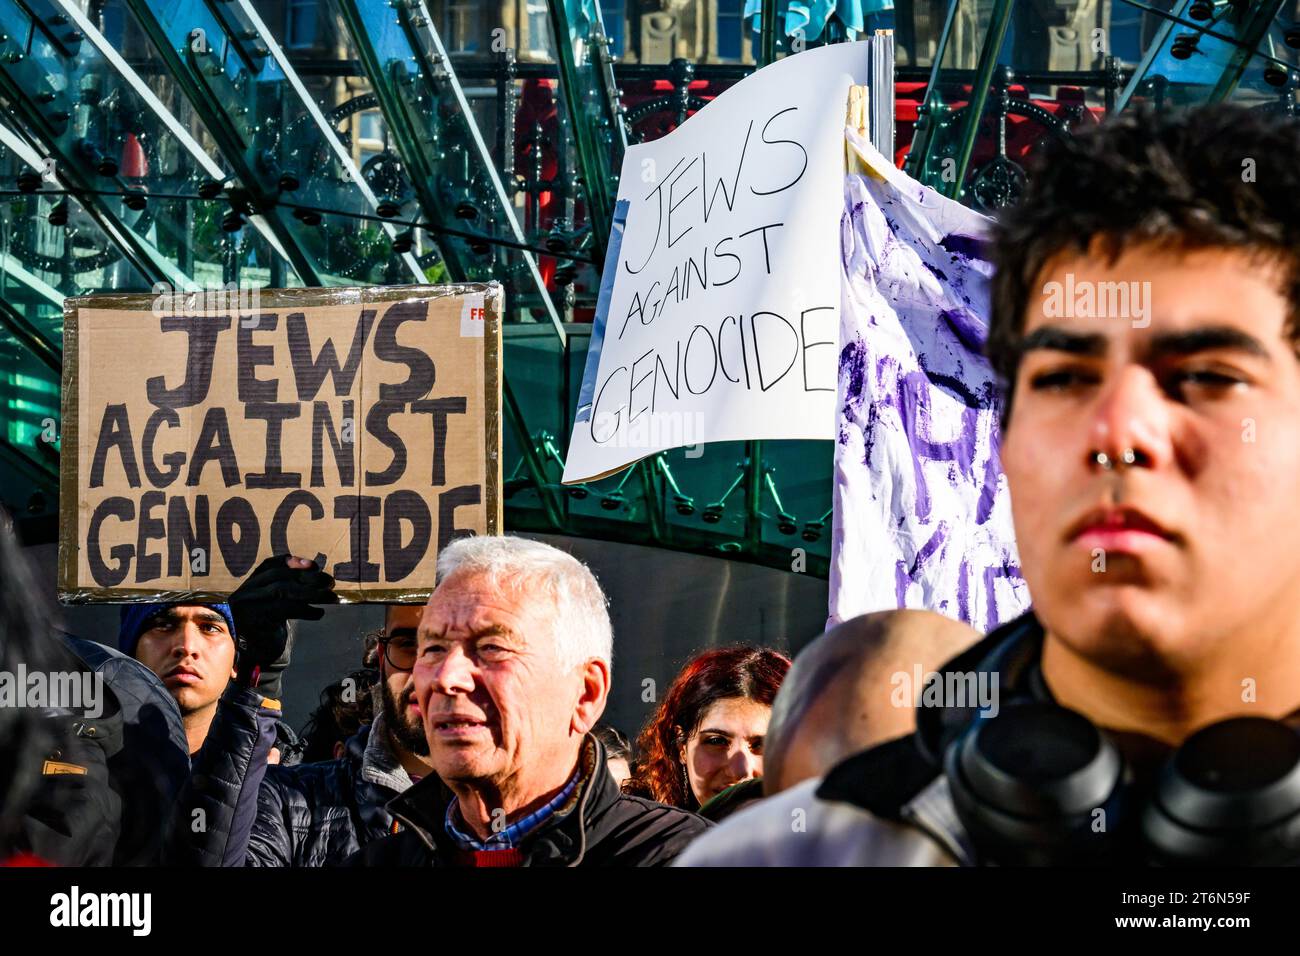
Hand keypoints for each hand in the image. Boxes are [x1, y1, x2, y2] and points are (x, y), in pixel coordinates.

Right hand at [230, 555, 336, 684]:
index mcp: (249, 586)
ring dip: (311, 593)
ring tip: (330, 597)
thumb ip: (289, 587)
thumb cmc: (271, 628)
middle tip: (330, 583)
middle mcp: (244, 593)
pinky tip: (318, 613)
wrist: (256, 658)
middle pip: (279, 577)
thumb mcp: (277, 604)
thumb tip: (314, 569)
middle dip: (308, 577)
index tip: (314, 565)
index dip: (292, 562)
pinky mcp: (254, 622)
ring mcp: (246, 607)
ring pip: (282, 591)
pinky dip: (306, 610)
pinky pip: (284, 609)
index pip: (269, 565)